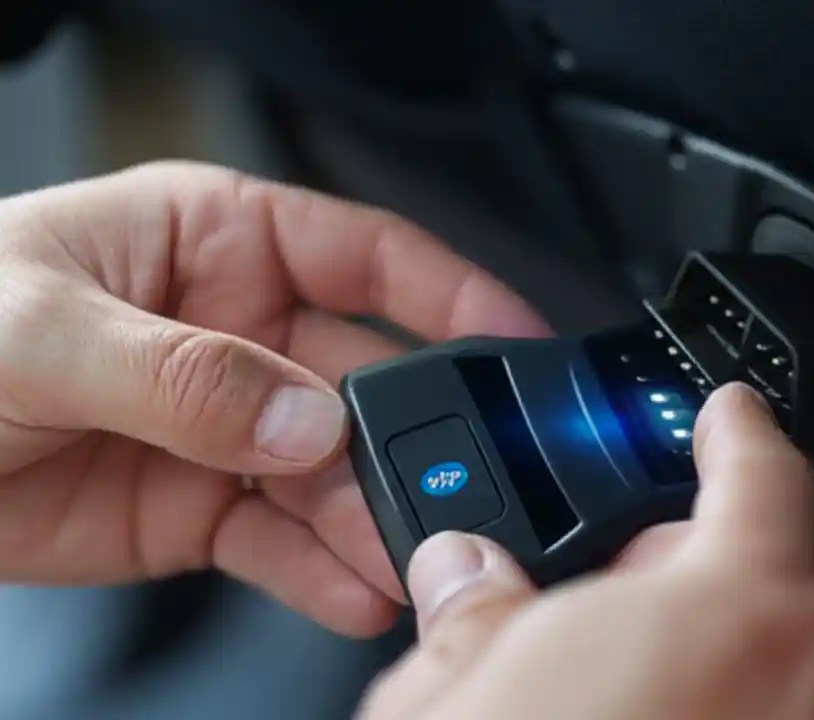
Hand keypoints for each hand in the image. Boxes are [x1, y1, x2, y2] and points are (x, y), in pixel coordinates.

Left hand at [0, 161, 548, 635]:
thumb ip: (184, 373)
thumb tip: (302, 417)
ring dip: (377, 517)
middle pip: (366, 378)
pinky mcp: (199, 510)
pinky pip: (282, 540)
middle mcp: (238, 333)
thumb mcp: (42, 328)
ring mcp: (226, 426)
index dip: (451, 290)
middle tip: (458, 484)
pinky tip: (352, 587)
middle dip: (419, 435)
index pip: (365, 254)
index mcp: (215, 243)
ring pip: (335, 472)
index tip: (513, 336)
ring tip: (406, 558)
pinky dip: (323, 569)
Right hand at [360, 384, 813, 718]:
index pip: (768, 469)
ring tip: (665, 667)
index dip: (740, 425)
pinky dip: (782, 707)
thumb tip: (464, 573)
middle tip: (666, 569)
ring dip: (770, 639)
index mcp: (739, 614)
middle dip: (760, 542)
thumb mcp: (452, 698)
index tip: (730, 411)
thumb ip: (473, 610)